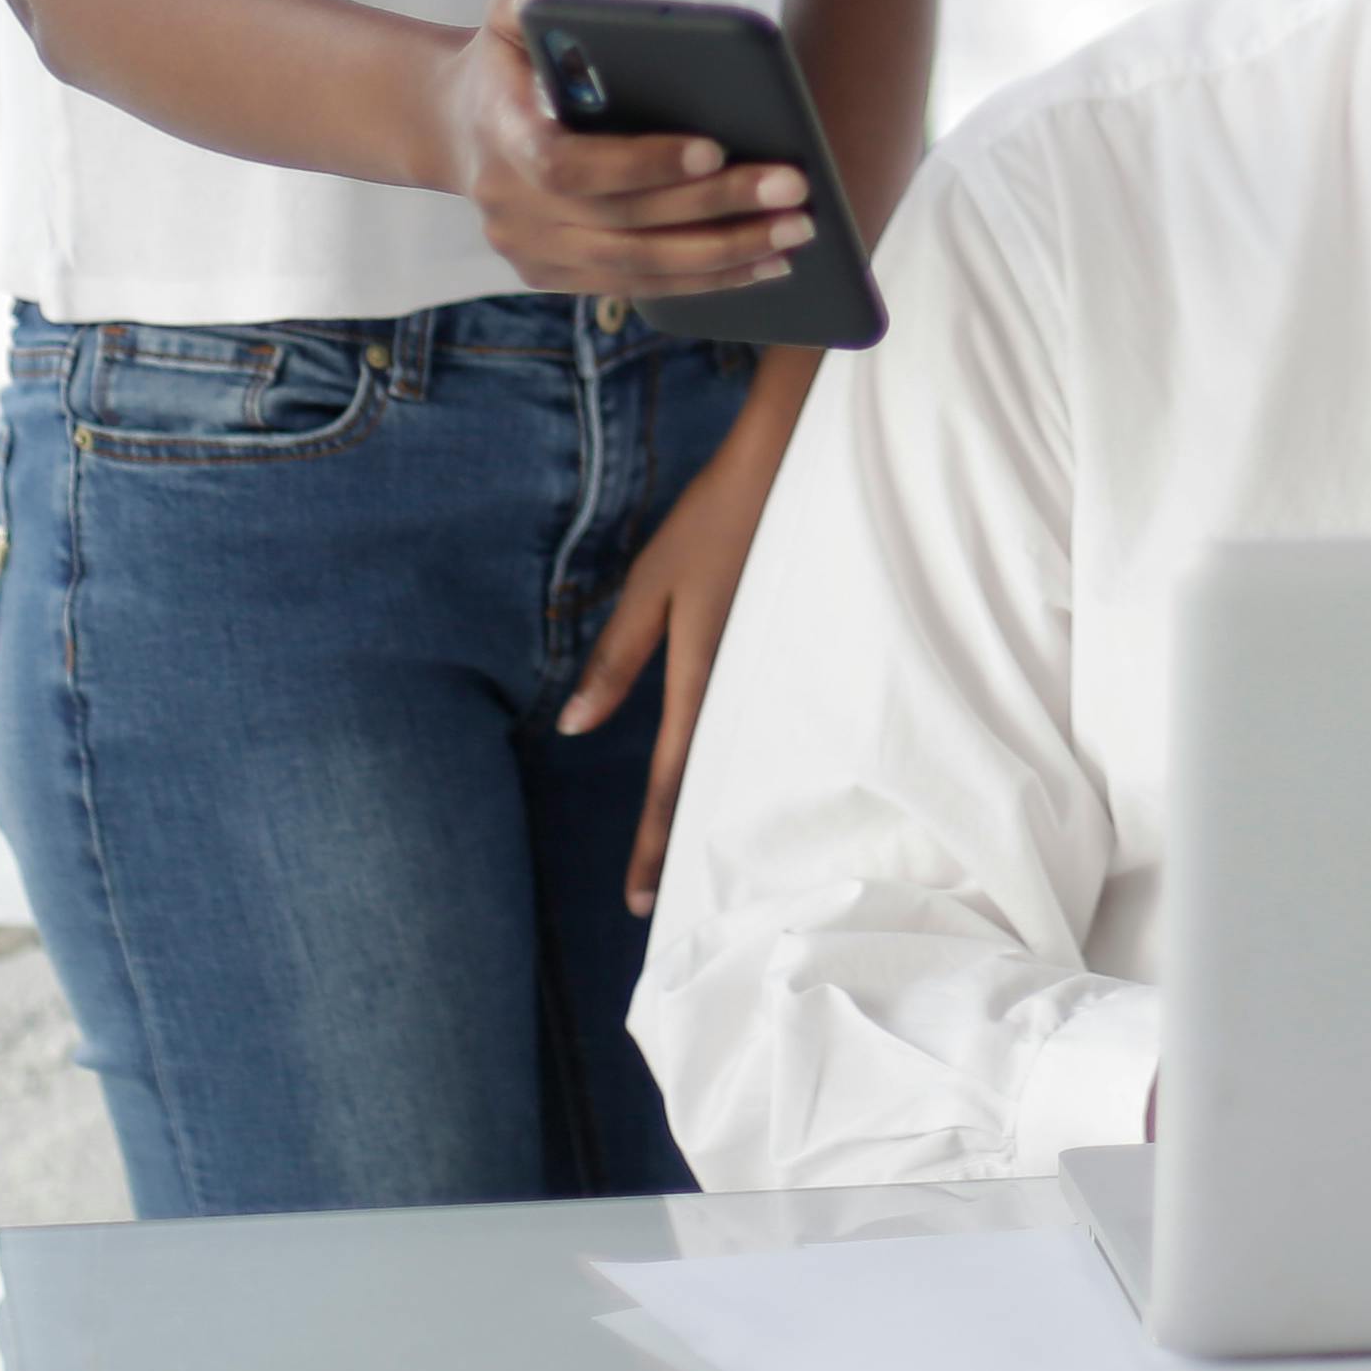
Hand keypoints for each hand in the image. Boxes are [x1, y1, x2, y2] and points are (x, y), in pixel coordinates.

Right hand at [448, 0, 812, 299]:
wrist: (460, 124)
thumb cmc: (509, 59)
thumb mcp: (507, 13)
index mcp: (501, 138)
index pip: (569, 166)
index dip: (642, 162)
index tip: (715, 147)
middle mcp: (510, 209)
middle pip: (625, 222)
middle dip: (716, 207)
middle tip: (794, 189)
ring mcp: (531, 252)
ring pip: (640, 266)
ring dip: (725, 253)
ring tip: (797, 233)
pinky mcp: (555, 277)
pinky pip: (640, 286)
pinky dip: (706, 278)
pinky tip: (765, 262)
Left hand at [560, 372, 797, 913]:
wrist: (795, 466)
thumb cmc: (714, 521)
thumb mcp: (651, 585)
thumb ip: (616, 658)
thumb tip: (575, 727)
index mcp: (703, 674)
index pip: (674, 777)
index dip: (655, 841)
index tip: (639, 901)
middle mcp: (743, 685)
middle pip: (709, 783)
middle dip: (683, 844)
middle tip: (661, 904)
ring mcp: (773, 672)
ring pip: (738, 759)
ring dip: (714, 809)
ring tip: (698, 861)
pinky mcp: (788, 652)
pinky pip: (759, 723)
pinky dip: (741, 761)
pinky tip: (739, 777)